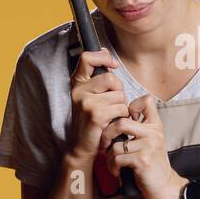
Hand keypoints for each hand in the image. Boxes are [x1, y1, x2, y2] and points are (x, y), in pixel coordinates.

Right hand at [65, 48, 130, 163]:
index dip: (103, 57)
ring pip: (119, 95)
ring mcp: (86, 103)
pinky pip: (121, 108)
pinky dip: (122, 116)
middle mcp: (79, 91)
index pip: (87, 57)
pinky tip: (112, 122)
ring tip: (111, 115)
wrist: (82, 146)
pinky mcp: (96, 115)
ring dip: (121, 107)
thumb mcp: (89, 95)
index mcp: (77, 83)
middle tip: (112, 103)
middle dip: (118, 91)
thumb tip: (105, 52)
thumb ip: (96, 77)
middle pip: (111, 78)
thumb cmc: (90, 120)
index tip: (113, 64)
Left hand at [101, 94, 184, 198]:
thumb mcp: (150, 142)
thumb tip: (114, 120)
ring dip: (109, 157)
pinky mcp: (143, 160)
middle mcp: (154, 133)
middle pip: (121, 122)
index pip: (146, 101)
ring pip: (116, 145)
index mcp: (155, 126)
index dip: (129, 105)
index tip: (122, 120)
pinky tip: (117, 171)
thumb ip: (138, 129)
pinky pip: (117, 158)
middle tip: (105, 145)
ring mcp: (149, 146)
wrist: (164, 186)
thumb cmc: (152, 164)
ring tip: (113, 163)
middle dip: (107, 134)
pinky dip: (113, 166)